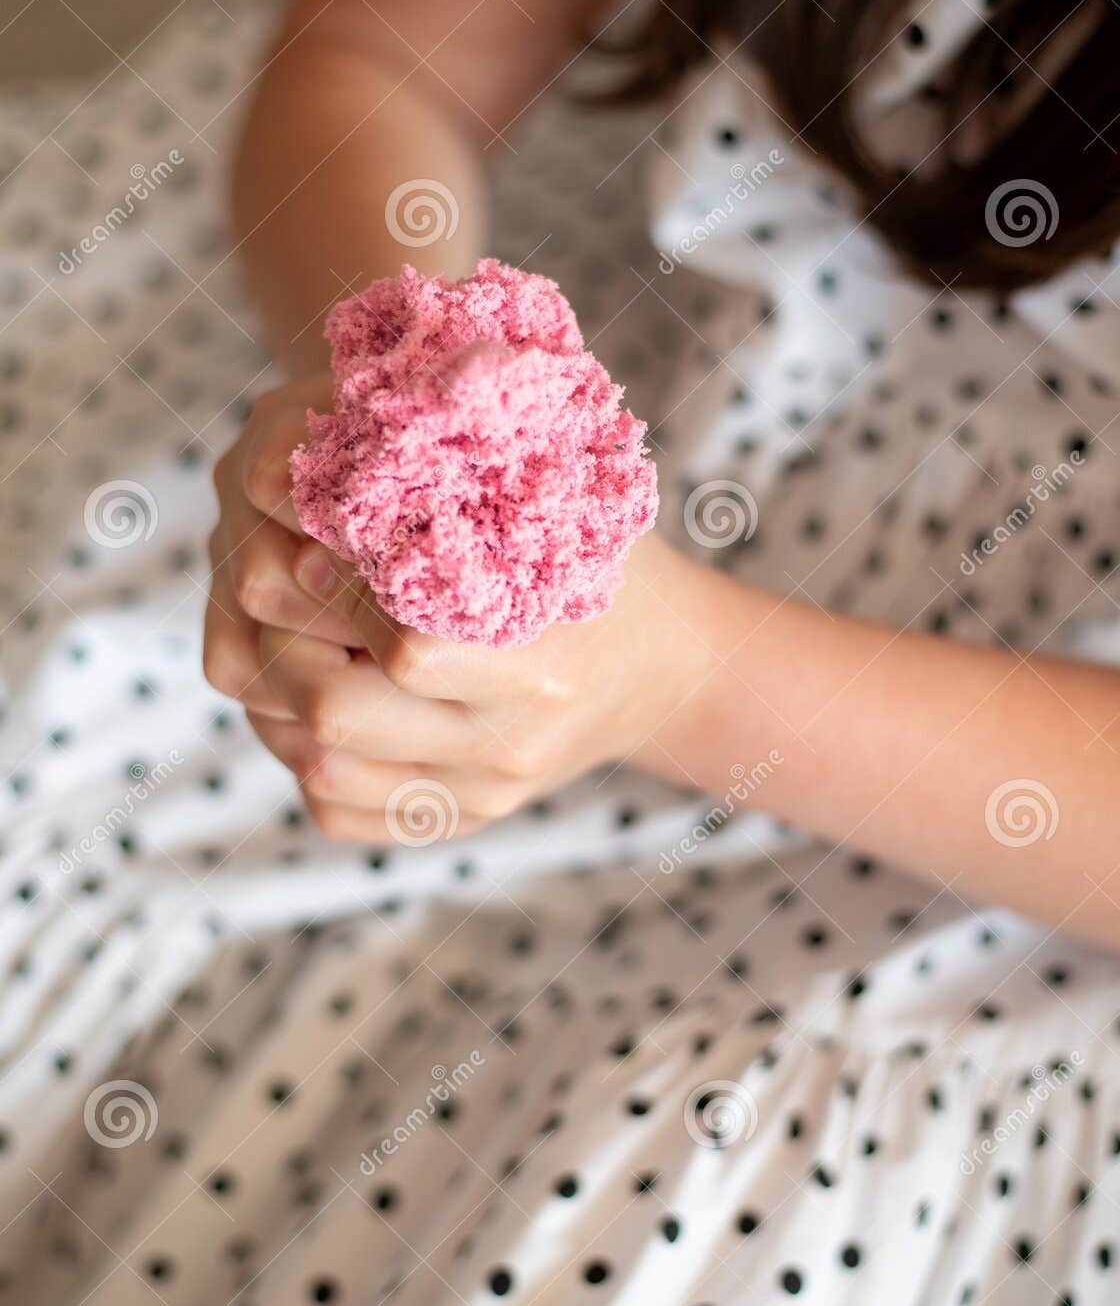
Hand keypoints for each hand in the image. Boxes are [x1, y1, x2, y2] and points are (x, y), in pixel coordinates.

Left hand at [205, 379, 715, 839]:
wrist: (665, 670)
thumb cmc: (603, 570)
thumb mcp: (561, 520)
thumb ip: (460, 504)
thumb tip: (327, 485)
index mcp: (543, 667)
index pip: (406, 647)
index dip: (335, 591)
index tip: (307, 539)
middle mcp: (510, 744)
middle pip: (339, 714)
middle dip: (281, 642)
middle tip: (269, 587)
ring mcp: (483, 793)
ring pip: (323, 770)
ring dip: (275, 699)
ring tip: (279, 635)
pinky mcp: (460, 820)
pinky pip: (341, 812)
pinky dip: (300, 757)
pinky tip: (305, 697)